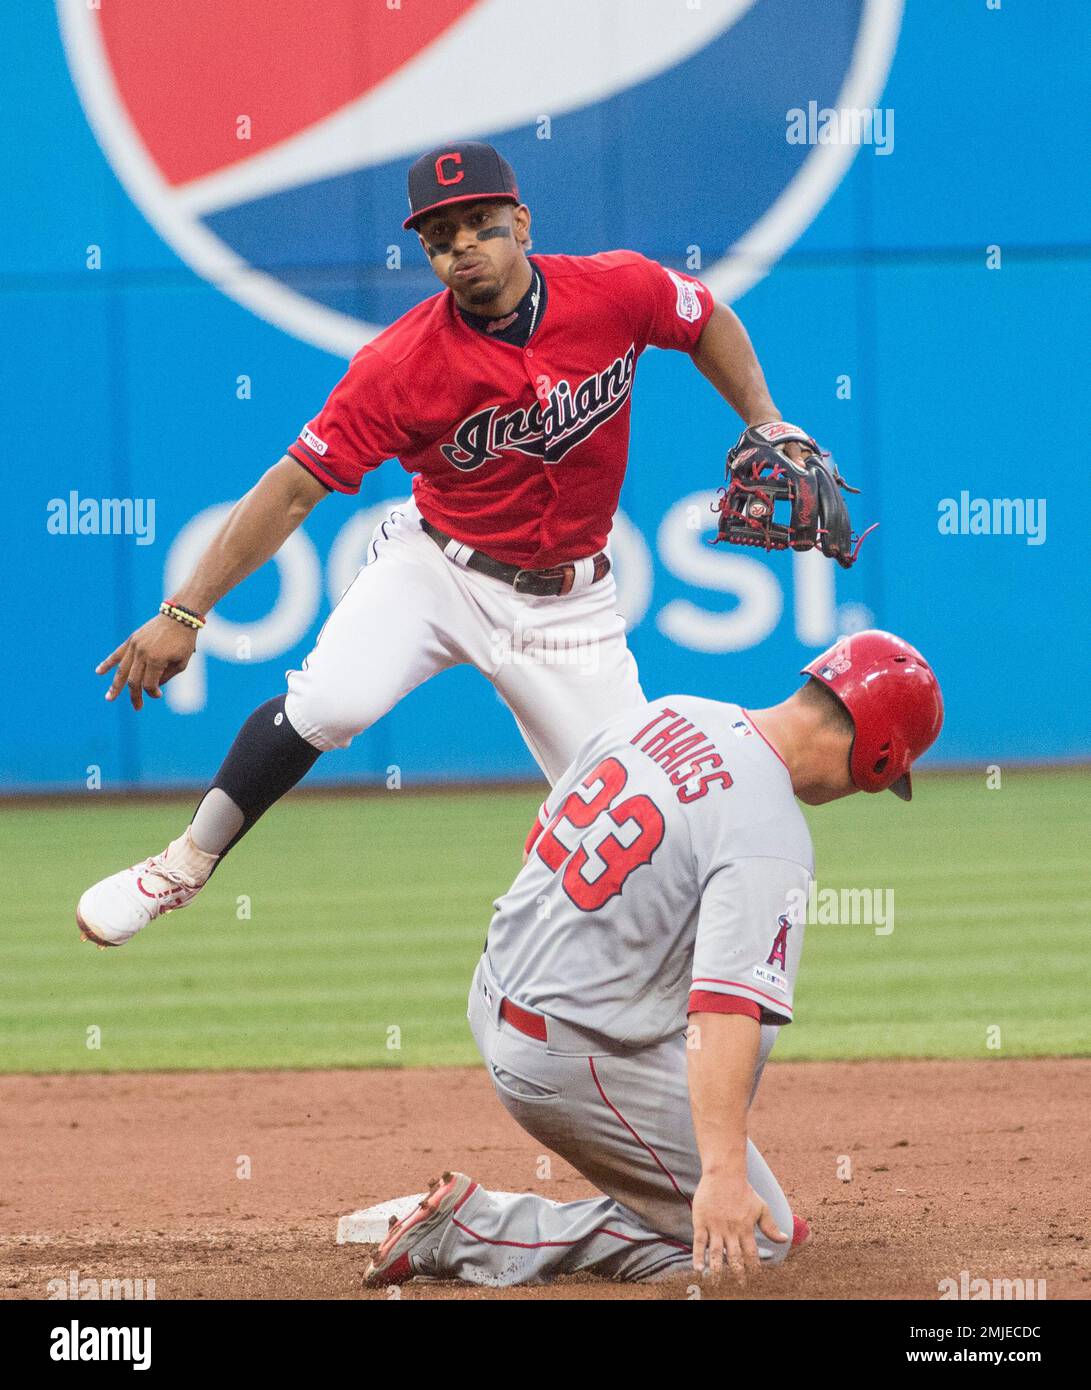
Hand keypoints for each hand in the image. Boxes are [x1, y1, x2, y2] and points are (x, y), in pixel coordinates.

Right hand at [97, 614, 198, 709]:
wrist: (179, 616)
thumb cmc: (184, 641)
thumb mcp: (181, 663)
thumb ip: (166, 677)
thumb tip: (151, 687)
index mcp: (156, 660)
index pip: (148, 684)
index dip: (153, 693)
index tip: (159, 695)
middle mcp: (142, 653)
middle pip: (133, 680)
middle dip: (134, 696)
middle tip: (137, 708)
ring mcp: (135, 646)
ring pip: (122, 670)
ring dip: (115, 686)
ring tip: (109, 698)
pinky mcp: (132, 640)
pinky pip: (117, 653)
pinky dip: (107, 663)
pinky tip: (98, 672)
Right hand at [691, 1170, 787, 1284]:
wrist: (724, 1173)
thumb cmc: (743, 1190)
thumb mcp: (761, 1207)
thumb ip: (770, 1225)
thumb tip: (784, 1239)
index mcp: (746, 1228)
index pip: (752, 1254)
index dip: (754, 1270)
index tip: (756, 1283)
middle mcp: (731, 1230)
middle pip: (735, 1257)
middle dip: (737, 1275)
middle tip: (739, 1289)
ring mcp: (715, 1226)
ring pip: (717, 1253)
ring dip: (717, 1270)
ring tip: (717, 1285)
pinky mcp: (701, 1221)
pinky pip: (699, 1242)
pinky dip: (699, 1255)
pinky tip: (698, 1269)